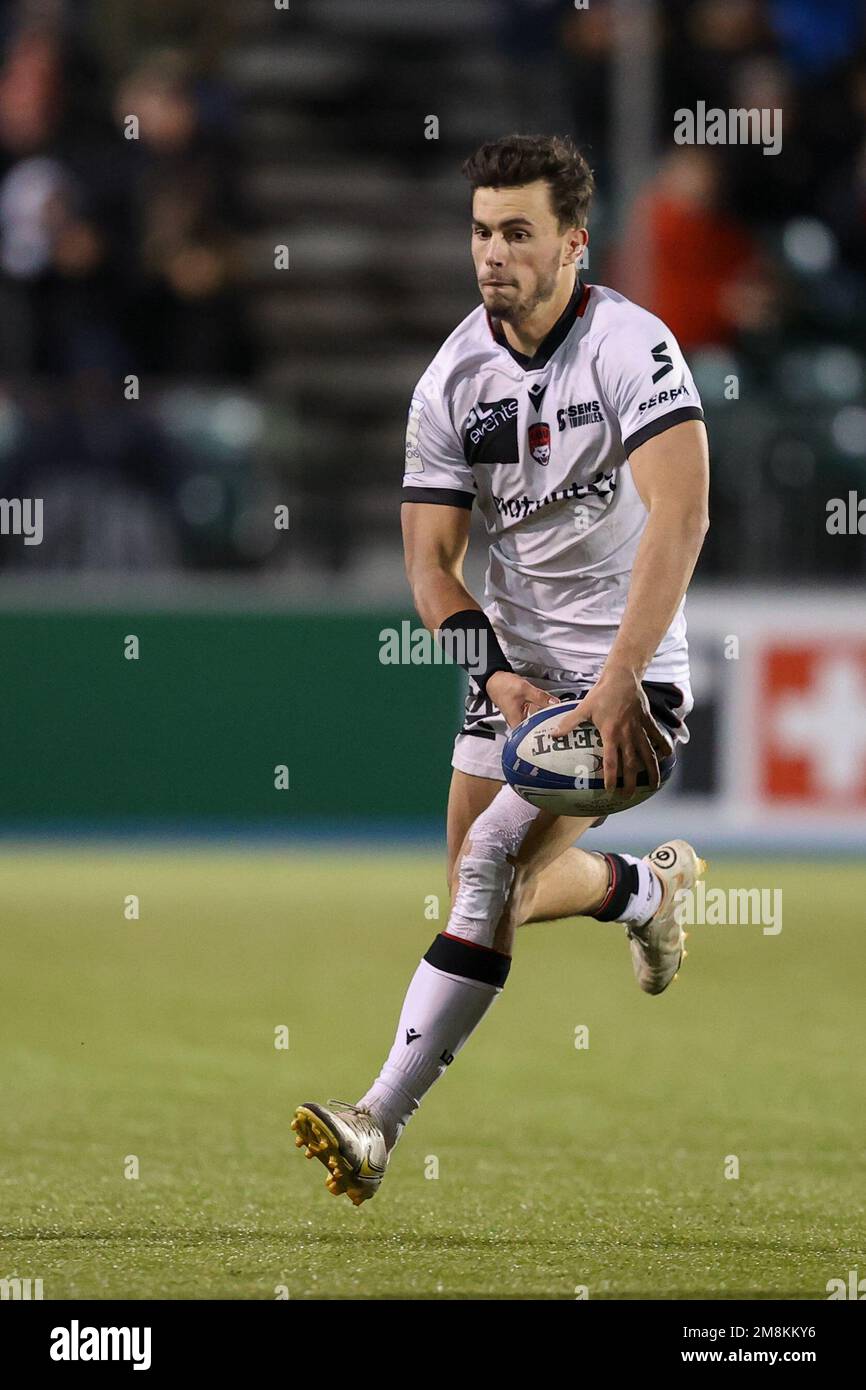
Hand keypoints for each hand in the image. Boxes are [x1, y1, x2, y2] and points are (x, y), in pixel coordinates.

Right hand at [485, 671, 560, 728]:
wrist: (494, 678)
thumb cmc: (502, 686)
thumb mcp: (525, 689)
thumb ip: (540, 696)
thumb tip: (554, 702)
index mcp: (515, 721)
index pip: (531, 735)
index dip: (544, 734)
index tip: (555, 730)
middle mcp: (516, 722)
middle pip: (534, 729)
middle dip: (547, 725)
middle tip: (557, 722)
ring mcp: (518, 717)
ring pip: (534, 722)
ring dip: (543, 718)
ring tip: (554, 715)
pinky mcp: (520, 712)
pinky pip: (532, 715)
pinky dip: (539, 713)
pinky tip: (545, 709)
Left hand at [550, 667, 672, 796]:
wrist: (622, 677)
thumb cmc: (601, 694)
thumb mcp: (583, 708)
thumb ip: (569, 723)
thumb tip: (553, 735)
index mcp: (610, 734)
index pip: (610, 761)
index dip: (610, 777)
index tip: (609, 790)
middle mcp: (627, 735)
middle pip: (630, 764)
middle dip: (630, 782)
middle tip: (628, 796)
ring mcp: (639, 729)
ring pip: (648, 754)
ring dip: (651, 770)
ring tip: (653, 785)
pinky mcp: (647, 721)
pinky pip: (657, 737)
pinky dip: (663, 747)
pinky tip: (667, 757)